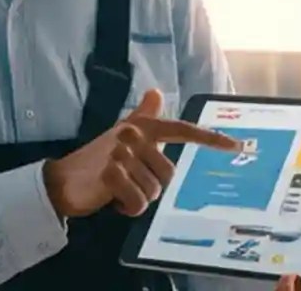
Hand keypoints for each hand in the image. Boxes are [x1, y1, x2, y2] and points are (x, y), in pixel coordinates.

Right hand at [43, 89, 240, 217]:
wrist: (64, 180)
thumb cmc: (97, 159)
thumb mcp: (121, 135)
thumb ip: (143, 116)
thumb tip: (155, 92)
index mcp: (141, 127)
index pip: (182, 131)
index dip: (209, 139)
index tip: (235, 145)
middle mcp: (133, 136)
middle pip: (168, 173)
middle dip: (152, 186)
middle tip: (131, 183)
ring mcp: (121, 155)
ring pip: (154, 191)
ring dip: (139, 198)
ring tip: (120, 189)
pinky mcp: (111, 177)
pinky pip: (139, 203)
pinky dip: (129, 209)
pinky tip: (115, 201)